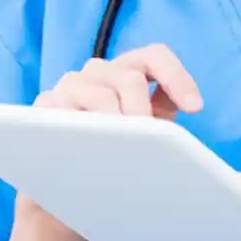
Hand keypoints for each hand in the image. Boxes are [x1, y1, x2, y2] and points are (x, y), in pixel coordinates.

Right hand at [17, 43, 202, 216]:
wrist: (69, 184)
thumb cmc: (114, 152)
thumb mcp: (145, 135)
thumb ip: (163, 122)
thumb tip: (190, 127)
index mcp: (126, 72)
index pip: (154, 56)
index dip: (177, 76)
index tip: (196, 108)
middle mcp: (97, 73)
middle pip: (129, 78)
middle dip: (145, 113)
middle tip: (152, 143)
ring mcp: (68, 87)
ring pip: (99, 95)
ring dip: (117, 123)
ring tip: (126, 149)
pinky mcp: (44, 107)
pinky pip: (62, 113)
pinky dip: (82, 130)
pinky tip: (91, 149)